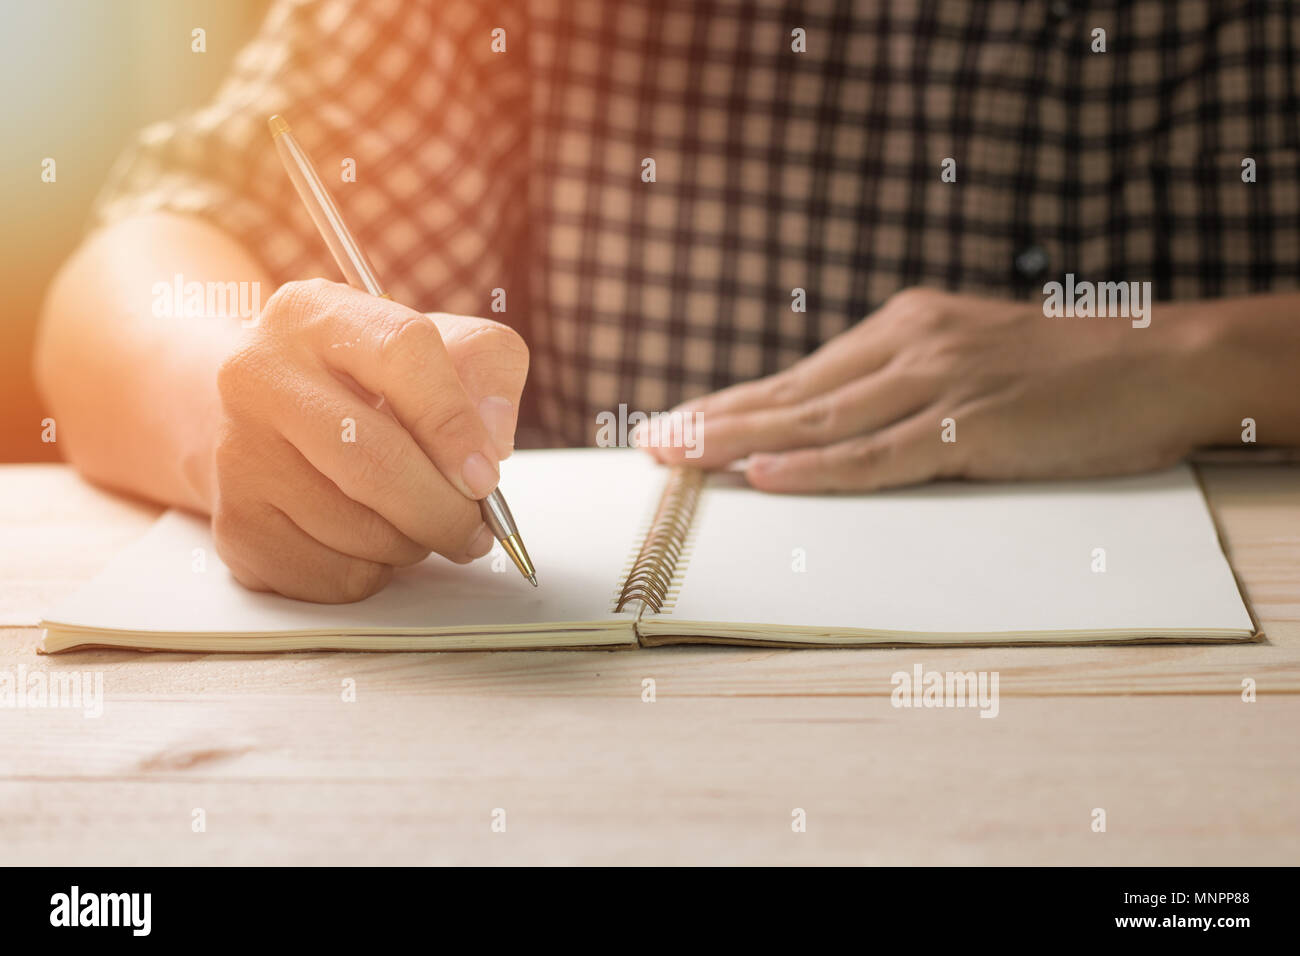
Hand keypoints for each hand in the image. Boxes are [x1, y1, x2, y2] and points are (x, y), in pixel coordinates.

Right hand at [212, 278, 527, 601]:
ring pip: (358, 530)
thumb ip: (487, 370)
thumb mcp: (439, 347)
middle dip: (445, 510)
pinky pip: (334, 575)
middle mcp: (259, 374)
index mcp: (316, 314)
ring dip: (414, 542)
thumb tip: (491, 438)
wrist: (264, 420)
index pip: (401, 352)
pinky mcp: (235, 524)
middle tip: (477, 529)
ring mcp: (238, 452)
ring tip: (418, 521)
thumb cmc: (369, 384)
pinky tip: (371, 540)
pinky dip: (374, 572)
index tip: (486, 475)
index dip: (454, 422)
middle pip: (374, 459)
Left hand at [641, 288, 1219, 491]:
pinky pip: (880, 455)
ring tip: (679, 460)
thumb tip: (841, 425)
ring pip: (819, 422)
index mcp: (904, 327)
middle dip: (714, 422)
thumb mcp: (972, 358)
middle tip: (651, 444)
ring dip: (741, 444)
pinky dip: (818, 470)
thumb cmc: (1067, 369)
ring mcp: (939, 383)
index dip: (732, 402)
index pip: (799, 376)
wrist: (1163, 360)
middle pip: (791, 394)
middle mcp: (909, 346)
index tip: (678, 422)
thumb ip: (908, 382)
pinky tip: (766, 477)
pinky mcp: (973, 427)